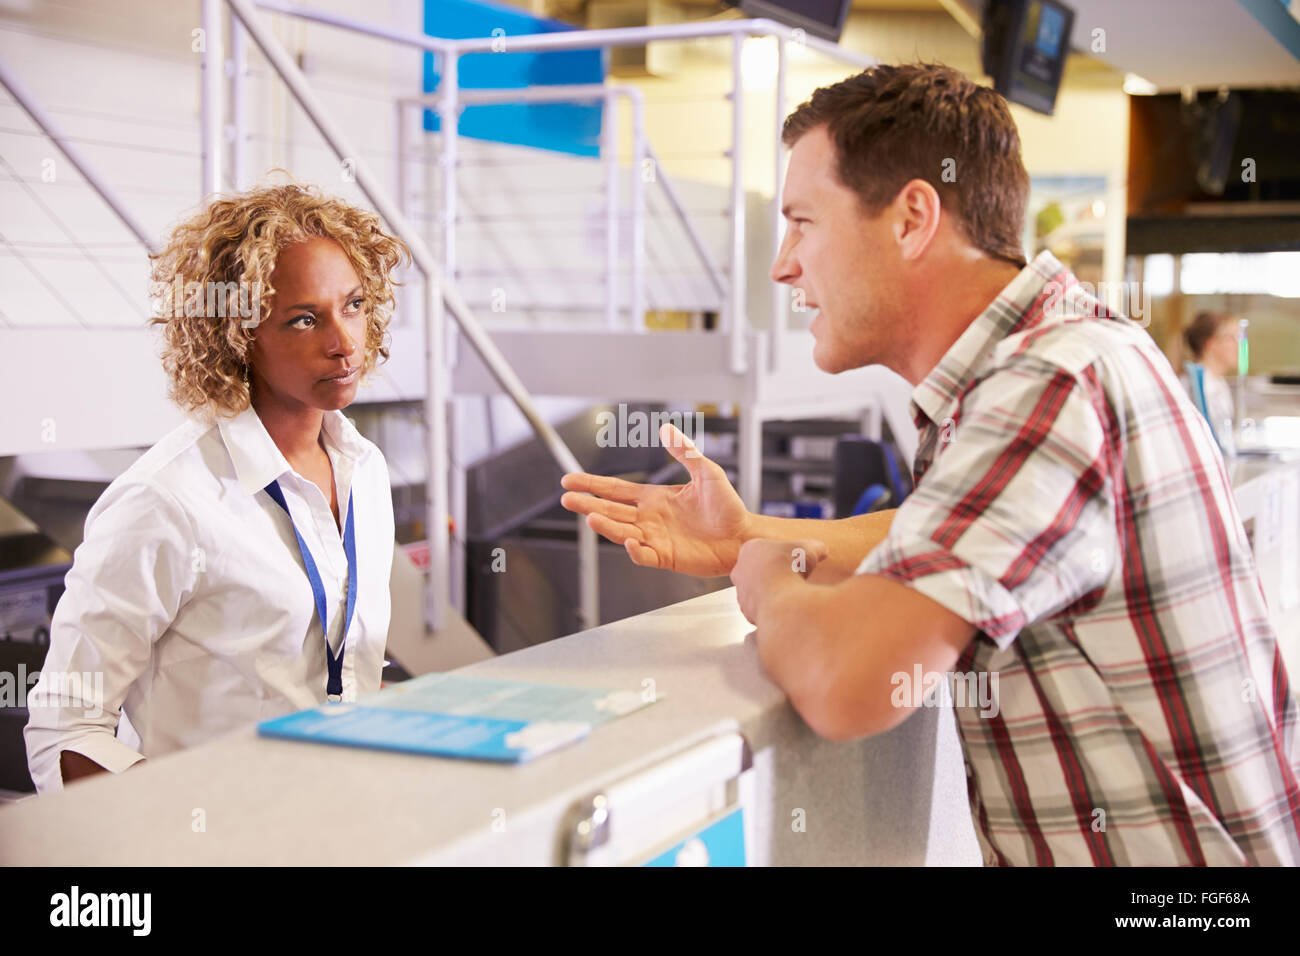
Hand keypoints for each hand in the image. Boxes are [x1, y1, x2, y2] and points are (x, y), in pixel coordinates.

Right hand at [560, 423, 752, 576]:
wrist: (743, 536)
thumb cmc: (727, 507)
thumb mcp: (707, 472)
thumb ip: (685, 453)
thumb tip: (666, 429)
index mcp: (654, 499)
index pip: (616, 490)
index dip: (593, 485)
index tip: (570, 480)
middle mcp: (649, 519)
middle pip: (611, 510)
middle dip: (588, 504)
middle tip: (567, 498)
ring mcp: (655, 539)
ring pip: (622, 532)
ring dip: (606, 525)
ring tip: (590, 517)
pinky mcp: (666, 557)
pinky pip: (644, 555)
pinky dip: (635, 550)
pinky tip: (629, 541)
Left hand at [729, 537, 828, 623]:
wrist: (782, 598)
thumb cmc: (789, 568)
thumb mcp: (808, 550)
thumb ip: (814, 548)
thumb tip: (821, 550)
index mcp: (750, 549)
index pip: (762, 550)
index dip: (779, 556)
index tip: (791, 561)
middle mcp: (740, 570)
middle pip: (756, 571)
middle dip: (772, 575)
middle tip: (790, 578)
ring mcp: (741, 592)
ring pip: (756, 592)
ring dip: (771, 594)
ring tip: (789, 596)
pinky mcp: (747, 612)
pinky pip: (759, 610)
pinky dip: (771, 610)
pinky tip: (785, 609)